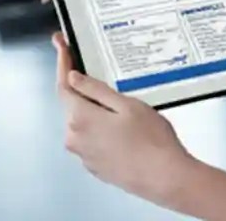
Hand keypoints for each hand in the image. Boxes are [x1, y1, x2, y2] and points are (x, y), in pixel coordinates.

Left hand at [52, 32, 195, 204]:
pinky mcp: (94, 165)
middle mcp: (75, 138)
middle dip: (85, 89)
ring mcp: (84, 155)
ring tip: (127, 111)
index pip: (63, 85)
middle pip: (73, 104)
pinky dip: (102, 129)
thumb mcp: (127, 105)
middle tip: (105, 78)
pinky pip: (92, 139)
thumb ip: (96, 90)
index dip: (62, 63)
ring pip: (83, 122)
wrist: (164, 177)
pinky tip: (125, 129)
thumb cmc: (152, 142)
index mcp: (80, 118)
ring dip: (96, 111)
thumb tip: (74, 78)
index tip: (61, 47)